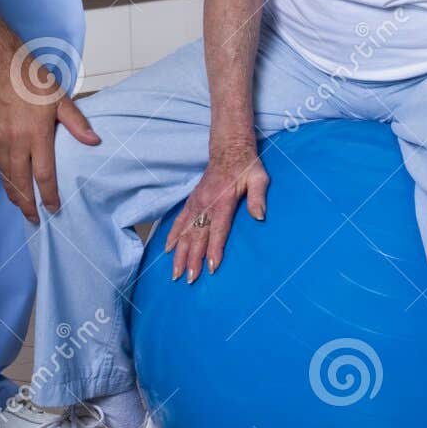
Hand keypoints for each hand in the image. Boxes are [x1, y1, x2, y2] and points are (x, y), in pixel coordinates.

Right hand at [0, 41, 99, 223]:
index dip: (49, 195)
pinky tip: (10, 182)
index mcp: (36, 135)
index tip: (54, 209)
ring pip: (6, 176)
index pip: (44, 174)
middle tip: (35, 219)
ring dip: (14, 195)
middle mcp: (16, 143)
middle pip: (20, 183)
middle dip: (28, 204)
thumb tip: (94, 141)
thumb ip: (76, 122)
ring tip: (22, 207)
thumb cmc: (29, 78)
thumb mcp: (59, 97)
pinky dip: (4, 178)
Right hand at [165, 139, 268, 283]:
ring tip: (175, 272)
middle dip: (192, 259)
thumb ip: (258, 197)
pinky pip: (179, 221)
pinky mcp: (192, 201)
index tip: (211, 268)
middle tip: (188, 279)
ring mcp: (196, 203)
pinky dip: (172, 236)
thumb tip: (259, 217)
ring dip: (179, 253)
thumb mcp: (259, 178)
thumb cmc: (247, 166)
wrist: (228, 148)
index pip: (217, 230)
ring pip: (185, 231)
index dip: (214, 250)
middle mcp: (206, 204)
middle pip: (197, 236)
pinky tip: (168, 250)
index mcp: (223, 201)